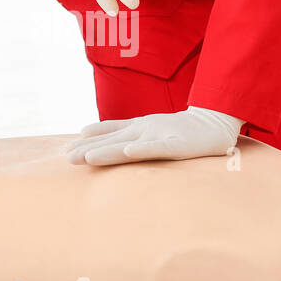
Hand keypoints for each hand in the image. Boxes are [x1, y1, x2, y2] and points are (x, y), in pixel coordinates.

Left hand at [67, 107, 244, 165]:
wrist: (215, 122)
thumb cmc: (181, 129)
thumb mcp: (150, 129)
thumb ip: (125, 132)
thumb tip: (96, 136)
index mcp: (139, 128)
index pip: (108, 135)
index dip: (87, 142)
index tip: (66, 150)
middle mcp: (145, 130)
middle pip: (113, 141)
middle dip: (89, 149)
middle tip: (67, 158)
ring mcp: (160, 135)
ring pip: (129, 145)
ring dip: (108, 151)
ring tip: (88, 158)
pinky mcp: (177, 144)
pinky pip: (158, 147)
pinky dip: (142, 149)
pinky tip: (128, 152)